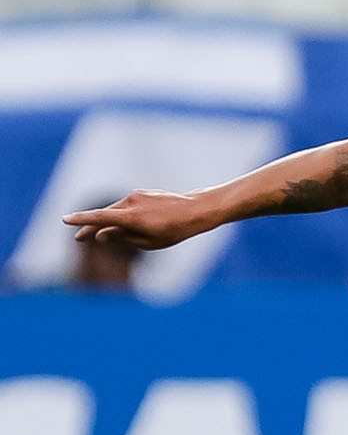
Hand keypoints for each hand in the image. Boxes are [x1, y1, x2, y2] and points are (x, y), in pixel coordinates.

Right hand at [63, 191, 212, 251]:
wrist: (195, 210)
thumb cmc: (174, 231)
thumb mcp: (148, 242)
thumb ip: (122, 238)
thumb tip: (100, 235)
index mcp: (131, 217)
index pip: (100, 218)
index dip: (81, 220)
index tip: (65, 220)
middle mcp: (131, 202)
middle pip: (105, 215)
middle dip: (92, 227)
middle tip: (79, 239)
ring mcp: (136, 195)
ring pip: (116, 210)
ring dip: (110, 221)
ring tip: (106, 235)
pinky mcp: (142, 192)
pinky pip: (127, 205)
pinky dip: (123, 215)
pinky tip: (132, 223)